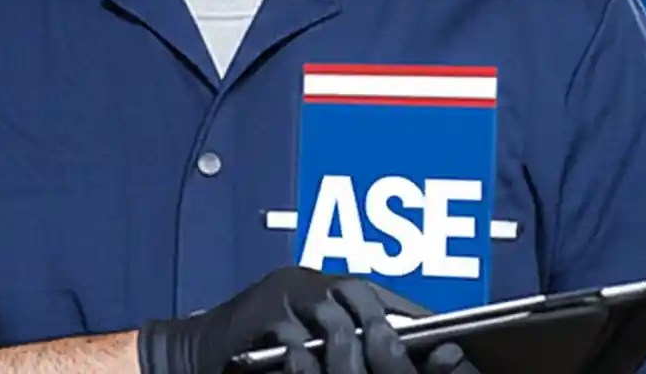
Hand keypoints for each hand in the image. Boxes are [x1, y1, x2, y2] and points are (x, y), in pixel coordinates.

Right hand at [136, 266, 481, 373]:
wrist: (200, 354)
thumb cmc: (263, 353)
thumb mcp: (311, 345)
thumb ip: (352, 343)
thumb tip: (417, 354)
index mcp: (322, 285)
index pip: (378, 293)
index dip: (412, 314)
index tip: (445, 339)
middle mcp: (305, 282)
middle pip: (360, 297)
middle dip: (386, 331)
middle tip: (402, 353)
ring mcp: (281, 296)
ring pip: (334, 321)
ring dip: (352, 352)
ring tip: (357, 369)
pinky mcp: (259, 317)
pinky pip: (297, 342)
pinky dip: (311, 363)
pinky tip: (315, 372)